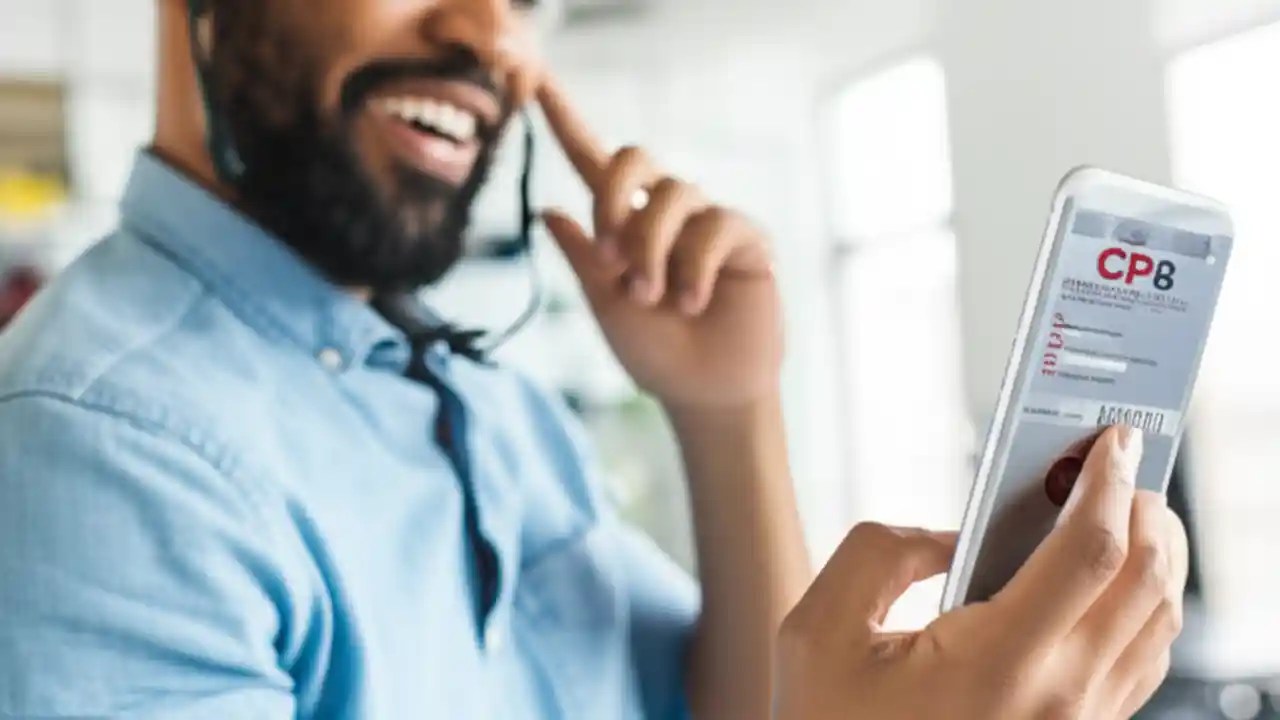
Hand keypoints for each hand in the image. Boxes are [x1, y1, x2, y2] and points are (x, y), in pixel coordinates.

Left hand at [537, 77, 781, 410]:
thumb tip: (547, 208)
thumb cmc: (655, 353)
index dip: (564, 118)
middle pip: (634, 158)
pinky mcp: (746, 240)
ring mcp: (706, 223)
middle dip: (612, 197)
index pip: (591, 161)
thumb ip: (581, 255)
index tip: (533, 78)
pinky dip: (695, 265)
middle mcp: (664, 214)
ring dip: (652, 246)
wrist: (704, 393)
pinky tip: (691, 302)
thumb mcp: (603, 303)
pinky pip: (716, 223)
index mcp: (623, 224)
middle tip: (608, 255)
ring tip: (651, 295)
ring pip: (674, 194)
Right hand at [775, 426, 1187, 718]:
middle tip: (1121, 469)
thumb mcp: (816, 630)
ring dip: (1155, 556)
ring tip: (1126, 512)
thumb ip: (878, 554)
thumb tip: (946, 537)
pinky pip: (1141, 666)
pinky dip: (1143, 607)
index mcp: (995, 667)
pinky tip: (1113, 581)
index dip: (1108, 483)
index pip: (1088, 554)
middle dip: (1146, 509)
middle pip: (1144, 583)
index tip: (1112, 440)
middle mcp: (1056, 702)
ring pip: (1157, 626)